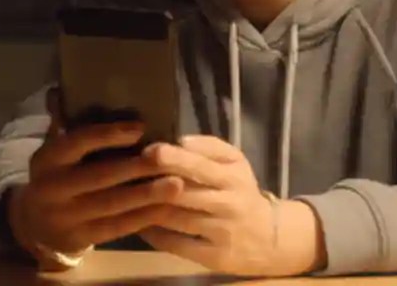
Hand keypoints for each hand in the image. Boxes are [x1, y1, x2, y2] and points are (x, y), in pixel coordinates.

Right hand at [9, 89, 180, 269]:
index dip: (108, 135)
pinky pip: (116, 228)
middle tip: (168, 157)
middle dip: (136, 167)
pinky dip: (142, 218)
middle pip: (100, 176)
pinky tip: (165, 209)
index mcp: (46, 160)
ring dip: (146, 195)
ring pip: (112, 205)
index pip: (77, 143)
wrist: (34, 225)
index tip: (140, 127)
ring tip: (177, 184)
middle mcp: (53, 188)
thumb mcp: (51, 150)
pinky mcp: (82, 239)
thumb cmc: (53, 177)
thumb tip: (59, 89)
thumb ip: (60, 122)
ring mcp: (67, 216)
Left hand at [138, 135, 321, 276]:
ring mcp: (221, 233)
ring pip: (175, 219)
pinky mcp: (214, 258)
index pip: (199, 166)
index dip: (172, 158)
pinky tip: (140, 224)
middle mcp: (228, 205)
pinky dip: (154, 234)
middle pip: (182, 193)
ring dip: (148, 208)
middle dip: (152, 183)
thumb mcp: (235, 163)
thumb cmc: (240, 191)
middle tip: (127, 175)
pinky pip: (176, 244)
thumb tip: (180, 140)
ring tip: (127, 197)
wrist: (269, 238)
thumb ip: (209, 147)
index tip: (148, 150)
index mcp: (232, 177)